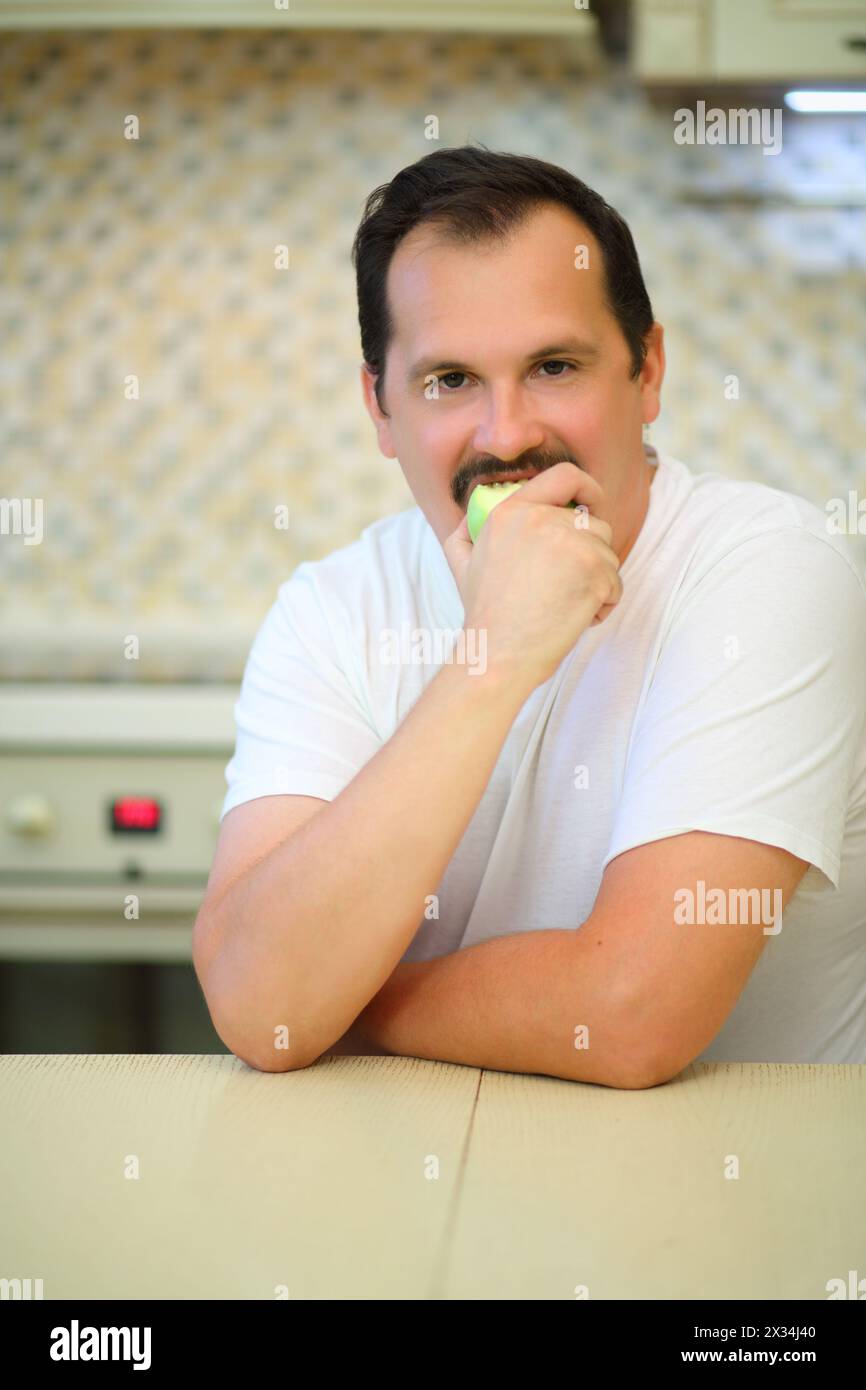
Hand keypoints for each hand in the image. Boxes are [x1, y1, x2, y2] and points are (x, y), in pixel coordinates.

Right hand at [441, 461, 622, 689]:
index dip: (588, 487)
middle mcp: (544, 520)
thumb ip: (467, 531)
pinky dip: (603, 605)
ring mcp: (574, 545)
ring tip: (565, 605)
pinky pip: (616, 584)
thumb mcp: (461, 561)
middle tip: (569, 583)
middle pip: (594, 523)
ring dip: (596, 581)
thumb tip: (472, 516)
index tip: (592, 504)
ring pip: (608, 554)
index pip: (565, 475)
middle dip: (590, 553)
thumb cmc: (484, 614)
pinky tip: (575, 618)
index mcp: (513, 511)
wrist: (500, 654)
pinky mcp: (596, 573)